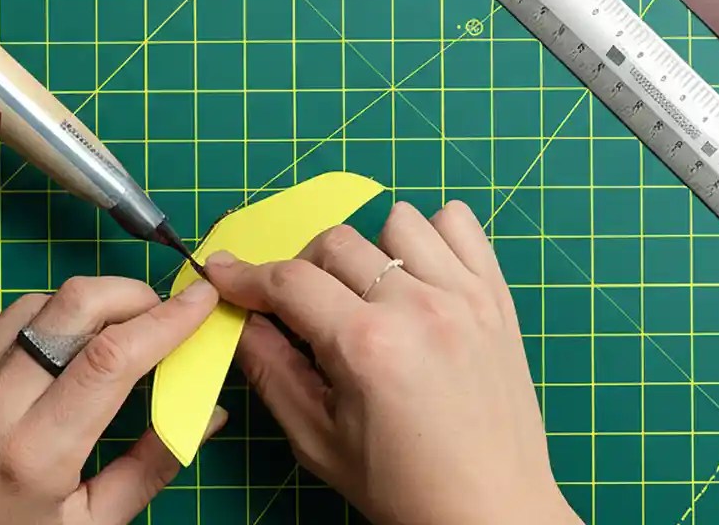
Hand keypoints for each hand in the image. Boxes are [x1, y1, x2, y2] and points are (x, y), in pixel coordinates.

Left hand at [0, 276, 224, 524]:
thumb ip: (149, 467)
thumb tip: (206, 414)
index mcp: (35, 455)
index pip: (113, 358)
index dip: (167, 320)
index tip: (201, 300)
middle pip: (73, 305)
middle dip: (129, 293)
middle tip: (158, 311)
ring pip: (34, 303)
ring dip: (82, 306)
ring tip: (107, 335)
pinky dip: (35, 324)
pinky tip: (52, 351)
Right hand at [206, 201, 579, 524]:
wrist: (491, 514)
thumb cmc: (402, 487)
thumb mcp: (317, 439)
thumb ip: (271, 370)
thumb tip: (239, 320)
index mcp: (367, 346)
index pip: (288, 281)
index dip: (244, 275)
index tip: (221, 272)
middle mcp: (417, 308)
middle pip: (335, 242)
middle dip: (301, 268)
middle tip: (300, 309)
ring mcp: (464, 297)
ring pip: (396, 222)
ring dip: (368, 249)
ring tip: (367, 293)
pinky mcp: (496, 297)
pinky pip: (460, 224)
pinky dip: (431, 236)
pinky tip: (417, 276)